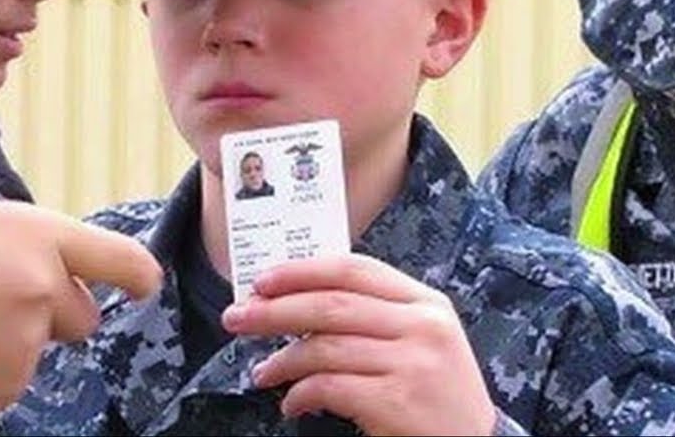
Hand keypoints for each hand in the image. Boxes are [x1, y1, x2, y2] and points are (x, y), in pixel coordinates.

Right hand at [0, 201, 161, 418]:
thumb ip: (26, 251)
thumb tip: (62, 284)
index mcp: (33, 231)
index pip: (117, 257)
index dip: (137, 276)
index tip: (145, 286)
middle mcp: (42, 282)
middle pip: (82, 313)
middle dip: (50, 315)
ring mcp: (26, 337)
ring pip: (41, 348)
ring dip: (10, 343)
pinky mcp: (4, 384)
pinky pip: (11, 380)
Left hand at [222, 254, 494, 435]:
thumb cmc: (438, 396)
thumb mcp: (422, 342)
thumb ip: (375, 317)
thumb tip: (298, 302)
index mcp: (426, 303)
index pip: (354, 270)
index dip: (302, 271)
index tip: (262, 281)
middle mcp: (422, 326)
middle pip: (331, 304)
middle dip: (275, 310)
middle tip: (237, 317)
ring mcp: (412, 364)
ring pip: (325, 347)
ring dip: (282, 360)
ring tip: (260, 372)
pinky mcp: (397, 401)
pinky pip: (329, 387)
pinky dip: (300, 394)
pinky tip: (291, 404)